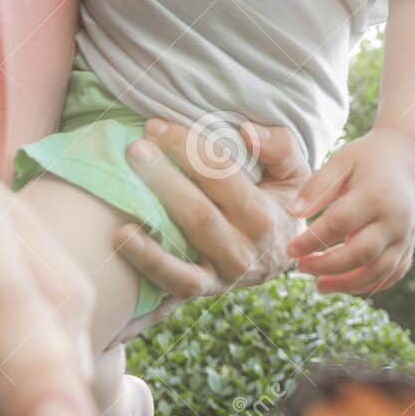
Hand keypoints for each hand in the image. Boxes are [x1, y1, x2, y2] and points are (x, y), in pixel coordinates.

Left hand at [113, 119, 309, 324]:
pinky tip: (121, 236)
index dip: (187, 147)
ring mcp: (223, 273)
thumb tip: (247, 132)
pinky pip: (174, 281)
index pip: (221, 174)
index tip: (156, 126)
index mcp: (264, 215)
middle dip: (164, 177)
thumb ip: (280, 146)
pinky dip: (147, 261)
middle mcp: (245, 249)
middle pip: (198, 211)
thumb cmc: (280, 202)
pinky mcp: (203, 289)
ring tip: (124, 189)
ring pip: (184, 246)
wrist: (282, 254)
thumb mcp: (294, 172)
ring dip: (151, 215)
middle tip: (135, 149)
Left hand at [285, 129, 414, 294]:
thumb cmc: (367, 158)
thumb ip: (317, 186)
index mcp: (375, 195)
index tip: (289, 249)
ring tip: (319, 285)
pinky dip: (369, 285)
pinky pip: (392, 275)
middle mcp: (395, 219)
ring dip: (347, 284)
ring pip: (379, 272)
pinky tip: (345, 284)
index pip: (339, 224)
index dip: (311, 240)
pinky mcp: (410, 246)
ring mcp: (406, 235)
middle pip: (361, 253)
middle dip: (327, 266)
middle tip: (301, 267)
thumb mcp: (341, 161)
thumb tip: (293, 213)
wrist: (408, 156)